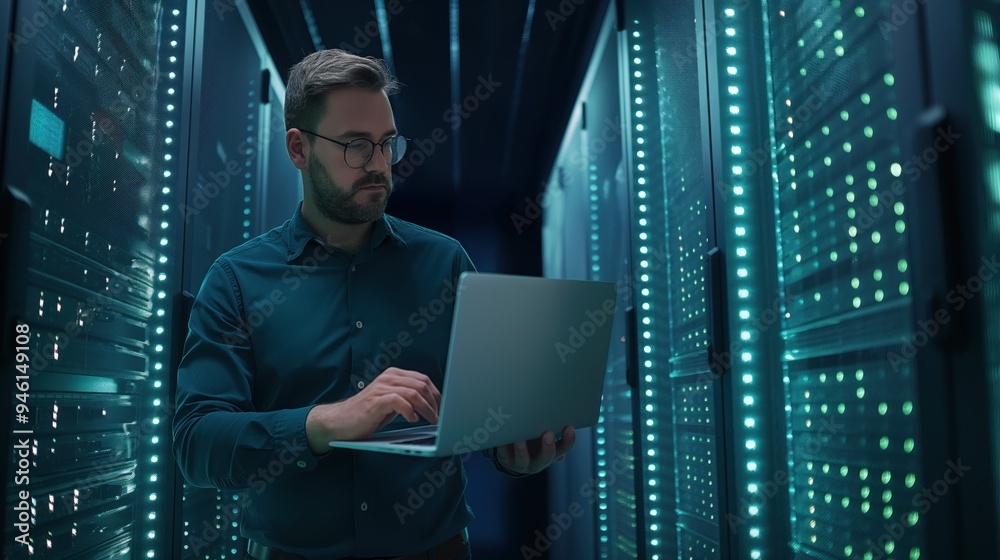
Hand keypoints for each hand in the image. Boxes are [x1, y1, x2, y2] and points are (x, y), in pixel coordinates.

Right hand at [305, 367, 439, 453]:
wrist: (340, 421)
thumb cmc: (367, 414)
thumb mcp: (391, 403)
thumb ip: (408, 399)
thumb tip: (433, 406)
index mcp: (394, 375)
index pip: (423, 380)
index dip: (437, 394)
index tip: (444, 409)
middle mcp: (389, 377)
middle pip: (422, 385)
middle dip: (435, 402)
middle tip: (440, 418)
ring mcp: (382, 388)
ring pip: (414, 393)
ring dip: (427, 408)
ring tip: (431, 420)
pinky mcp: (375, 401)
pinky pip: (399, 401)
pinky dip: (410, 410)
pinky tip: (413, 419)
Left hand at [495, 426, 575, 474]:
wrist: (514, 461)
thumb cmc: (534, 444)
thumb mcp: (545, 439)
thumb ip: (552, 430)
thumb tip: (563, 416)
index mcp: (551, 454)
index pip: (563, 448)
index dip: (568, 440)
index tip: (569, 427)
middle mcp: (538, 462)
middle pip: (546, 458)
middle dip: (548, 447)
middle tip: (549, 434)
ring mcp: (521, 463)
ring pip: (523, 460)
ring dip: (522, 450)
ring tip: (520, 440)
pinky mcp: (506, 460)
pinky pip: (504, 454)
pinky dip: (503, 447)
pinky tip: (502, 439)